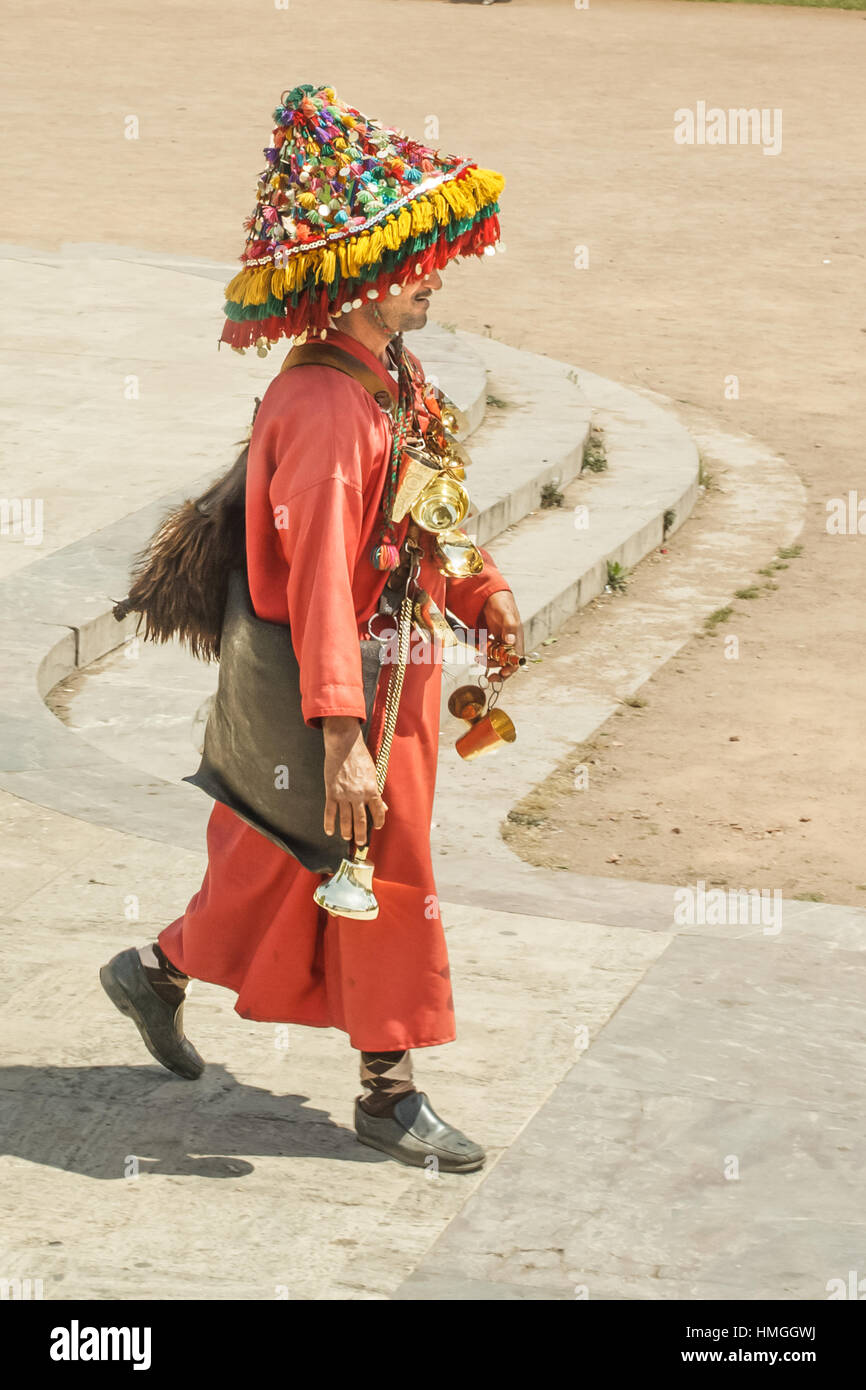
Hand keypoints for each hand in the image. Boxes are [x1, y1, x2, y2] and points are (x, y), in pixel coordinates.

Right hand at [322, 716, 386, 846]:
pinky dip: (329, 823)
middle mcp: (358, 795)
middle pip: (361, 820)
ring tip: (347, 837)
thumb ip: (376, 791)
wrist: (344, 746)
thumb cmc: (360, 757)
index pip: (378, 811)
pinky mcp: (331, 792)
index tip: (378, 827)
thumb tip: (383, 806)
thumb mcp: (373, 773)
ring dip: (347, 831)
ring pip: (345, 819)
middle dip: (361, 834)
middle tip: (360, 842)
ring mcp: (344, 795)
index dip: (379, 821)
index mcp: (371, 789)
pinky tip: (330, 831)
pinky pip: (330, 811)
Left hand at [481, 591, 523, 681]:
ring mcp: (501, 641)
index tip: (501, 674)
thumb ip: (509, 626)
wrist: (492, 596)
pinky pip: (489, 651)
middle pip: (506, 663)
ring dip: (488, 661)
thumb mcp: (506, 613)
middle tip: (487, 673)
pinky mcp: (493, 639)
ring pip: (497, 658)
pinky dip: (484, 653)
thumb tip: (510, 642)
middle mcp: (510, 642)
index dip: (511, 669)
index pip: (517, 660)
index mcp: (517, 638)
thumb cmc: (502, 603)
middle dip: (497, 669)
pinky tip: (478, 649)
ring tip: (478, 658)